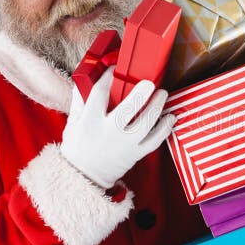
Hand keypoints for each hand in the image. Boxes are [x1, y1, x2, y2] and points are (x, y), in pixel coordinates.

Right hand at [60, 67, 175, 188]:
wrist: (84, 177)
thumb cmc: (78, 147)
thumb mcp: (73, 122)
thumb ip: (80, 100)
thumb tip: (86, 77)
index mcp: (90, 122)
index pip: (99, 94)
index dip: (109, 77)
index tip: (116, 67)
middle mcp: (109, 132)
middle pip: (128, 109)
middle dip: (141, 93)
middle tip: (150, 83)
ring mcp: (125, 144)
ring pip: (146, 123)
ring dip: (157, 107)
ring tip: (163, 94)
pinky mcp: (136, 154)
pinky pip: (155, 141)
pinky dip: (165, 128)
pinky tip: (170, 117)